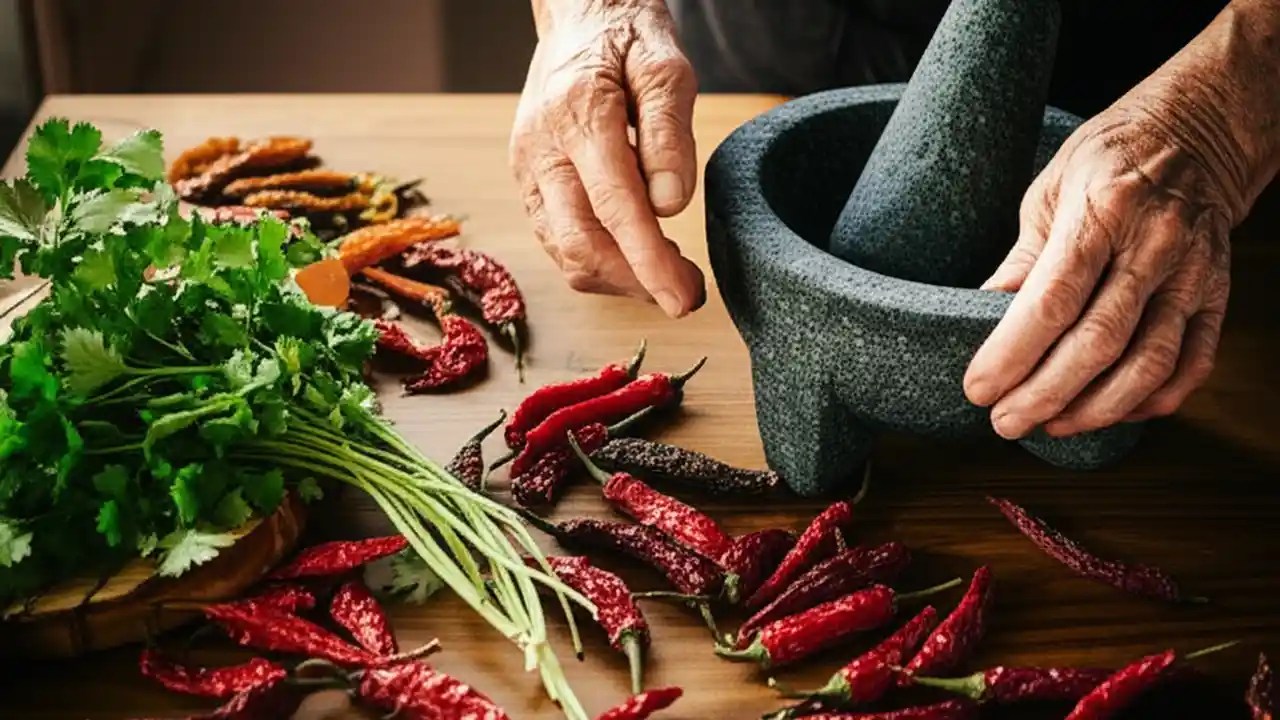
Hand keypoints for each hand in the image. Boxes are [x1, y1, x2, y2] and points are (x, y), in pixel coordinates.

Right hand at [509, 0, 704, 316]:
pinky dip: (599, 261)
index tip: (684, 297)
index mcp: (578, 115)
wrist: (577, 19)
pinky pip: (557, 240)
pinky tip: (636, 250)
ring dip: (619, 277)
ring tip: (668, 269)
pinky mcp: (527, 183)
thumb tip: (671, 204)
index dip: (649, 262)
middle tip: (688, 292)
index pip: (614, 208)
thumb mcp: (666, 65)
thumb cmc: (629, 39)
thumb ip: (669, 132)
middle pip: (581, 244)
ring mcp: (527, 170)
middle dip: (636, 282)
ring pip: (565, 252)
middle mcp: (542, 150)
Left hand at [963, 95, 1242, 438]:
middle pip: (1099, 341)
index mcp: (1102, 211)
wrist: (1194, 134)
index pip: (1053, 299)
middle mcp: (1154, 245)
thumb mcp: (1048, 194)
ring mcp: (1193, 274)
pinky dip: (1150, 401)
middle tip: (1004, 422)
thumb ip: (1021, 262)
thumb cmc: (1105, 163)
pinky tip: (1109, 414)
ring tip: (1049, 426)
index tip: (978, 388)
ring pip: (1148, 364)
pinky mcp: (1218, 297)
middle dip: (1045, 393)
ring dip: (1094, 409)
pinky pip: (1191, 366)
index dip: (1013, 353)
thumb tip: (978, 321)